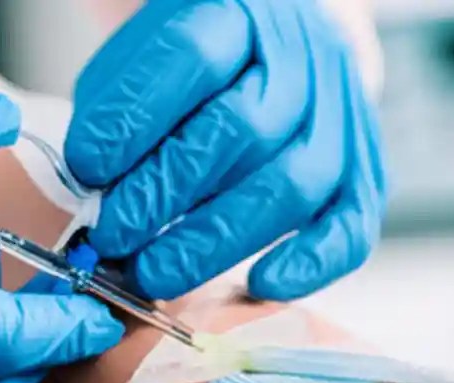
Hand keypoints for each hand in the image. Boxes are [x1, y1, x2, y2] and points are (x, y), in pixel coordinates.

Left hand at [66, 0, 386, 301]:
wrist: (286, 52)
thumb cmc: (200, 68)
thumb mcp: (148, 60)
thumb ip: (121, 112)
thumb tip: (97, 188)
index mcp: (242, 10)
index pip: (192, 57)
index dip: (136, 118)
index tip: (88, 169)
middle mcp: (304, 58)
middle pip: (242, 129)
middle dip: (166, 193)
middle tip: (114, 239)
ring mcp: (342, 116)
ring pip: (293, 185)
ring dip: (218, 240)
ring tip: (156, 272)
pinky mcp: (365, 170)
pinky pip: (352, 224)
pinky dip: (310, 263)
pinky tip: (259, 285)